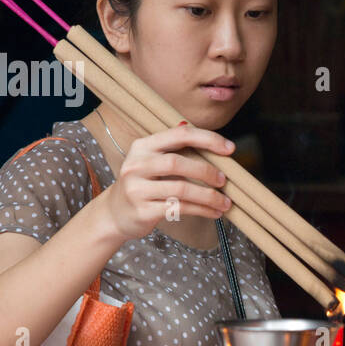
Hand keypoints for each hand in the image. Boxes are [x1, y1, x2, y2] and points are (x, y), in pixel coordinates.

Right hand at [101, 122, 233, 241]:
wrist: (115, 214)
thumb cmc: (143, 184)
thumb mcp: (151, 161)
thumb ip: (173, 148)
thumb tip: (199, 131)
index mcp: (143, 146)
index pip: (180, 135)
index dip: (208, 139)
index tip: (230, 148)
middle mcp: (137, 165)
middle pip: (178, 163)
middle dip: (207, 171)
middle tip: (224, 181)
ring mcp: (137, 189)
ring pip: (181, 189)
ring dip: (209, 196)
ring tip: (225, 202)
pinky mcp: (143, 211)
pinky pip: (179, 208)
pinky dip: (202, 210)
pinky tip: (214, 212)